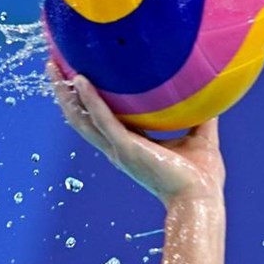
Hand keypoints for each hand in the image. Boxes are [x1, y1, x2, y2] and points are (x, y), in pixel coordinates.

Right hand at [49, 61, 223, 206]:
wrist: (200, 199)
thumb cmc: (201, 177)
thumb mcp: (201, 137)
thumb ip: (200, 115)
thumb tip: (210, 89)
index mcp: (130, 145)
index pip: (101, 119)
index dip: (87, 99)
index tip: (77, 76)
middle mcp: (117, 148)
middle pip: (81, 118)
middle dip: (65, 93)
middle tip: (53, 65)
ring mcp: (119, 149)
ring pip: (82, 119)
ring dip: (66, 93)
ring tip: (53, 67)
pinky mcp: (126, 149)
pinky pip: (103, 120)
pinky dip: (90, 100)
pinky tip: (80, 80)